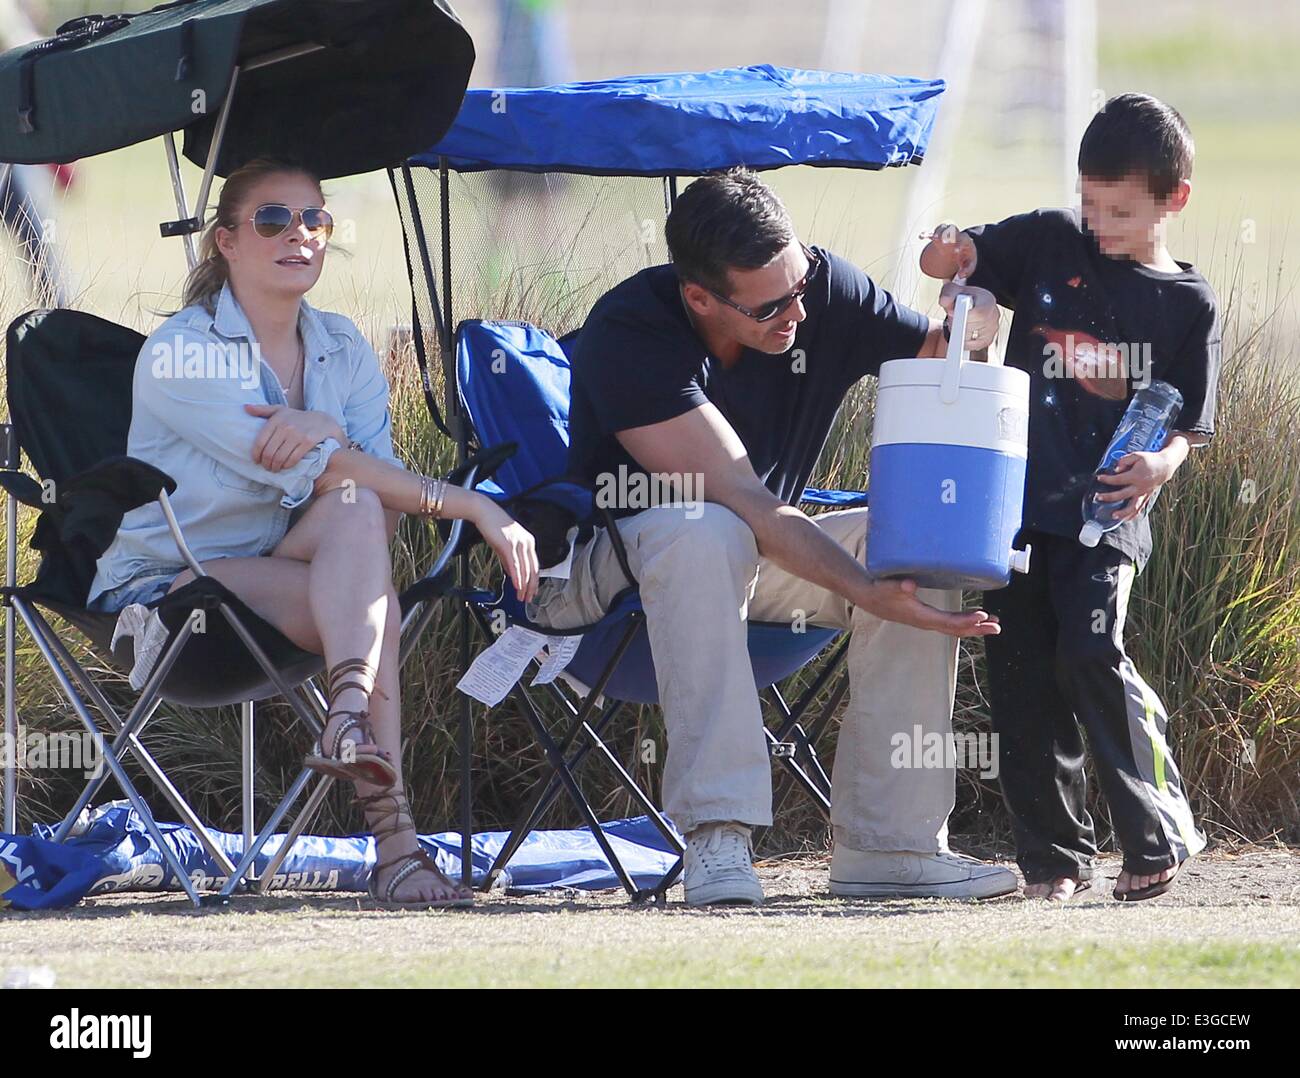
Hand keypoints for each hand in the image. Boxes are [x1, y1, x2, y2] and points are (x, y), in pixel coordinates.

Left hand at [244, 404, 345, 470]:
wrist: (323, 421)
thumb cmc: (298, 417)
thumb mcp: (280, 410)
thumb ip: (263, 410)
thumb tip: (245, 408)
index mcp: (276, 419)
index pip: (260, 441)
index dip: (256, 454)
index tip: (256, 461)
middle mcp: (286, 426)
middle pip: (269, 452)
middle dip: (266, 463)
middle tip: (267, 467)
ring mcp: (297, 434)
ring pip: (280, 457)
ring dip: (276, 466)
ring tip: (275, 469)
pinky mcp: (308, 442)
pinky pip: (293, 458)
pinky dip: (287, 465)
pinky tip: (286, 466)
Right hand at [472, 496, 540, 602]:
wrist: (484, 512)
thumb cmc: (494, 526)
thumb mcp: (505, 545)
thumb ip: (509, 559)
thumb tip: (512, 573)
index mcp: (529, 542)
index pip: (535, 565)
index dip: (534, 581)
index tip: (532, 591)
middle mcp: (527, 543)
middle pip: (533, 570)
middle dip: (531, 587)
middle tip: (528, 598)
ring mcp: (519, 543)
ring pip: (525, 569)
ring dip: (524, 586)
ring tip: (521, 596)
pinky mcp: (509, 545)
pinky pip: (515, 564)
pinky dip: (517, 577)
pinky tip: (517, 586)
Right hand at [862, 578, 1000, 637]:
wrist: (870, 597)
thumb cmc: (880, 591)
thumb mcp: (888, 587)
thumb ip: (899, 586)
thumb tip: (909, 586)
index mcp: (921, 616)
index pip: (948, 622)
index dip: (966, 620)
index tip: (981, 616)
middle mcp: (927, 622)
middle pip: (957, 629)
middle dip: (977, 628)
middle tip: (996, 627)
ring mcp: (928, 621)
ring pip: (956, 628)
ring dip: (975, 627)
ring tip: (993, 624)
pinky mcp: (928, 617)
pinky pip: (951, 623)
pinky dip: (966, 622)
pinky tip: (975, 617)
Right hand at [927, 222, 977, 279]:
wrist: (963, 250)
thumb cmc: (967, 258)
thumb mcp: (970, 264)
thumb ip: (967, 270)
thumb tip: (961, 275)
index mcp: (965, 240)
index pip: (963, 238)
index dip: (960, 244)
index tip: (956, 252)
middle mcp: (956, 235)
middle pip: (952, 230)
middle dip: (948, 235)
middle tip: (944, 241)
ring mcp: (947, 234)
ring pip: (942, 228)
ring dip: (938, 232)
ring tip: (934, 238)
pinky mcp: (938, 236)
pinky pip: (932, 233)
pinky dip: (926, 234)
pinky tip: (921, 236)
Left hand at [938, 282, 999, 351]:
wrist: (968, 304)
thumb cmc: (961, 297)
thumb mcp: (952, 290)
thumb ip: (948, 294)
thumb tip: (945, 301)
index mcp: (988, 300)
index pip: (979, 314)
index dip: (963, 316)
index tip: (952, 314)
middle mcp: (993, 314)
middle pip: (974, 328)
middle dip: (958, 325)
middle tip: (952, 319)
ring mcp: (993, 328)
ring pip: (972, 339)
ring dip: (960, 334)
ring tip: (958, 324)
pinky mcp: (988, 340)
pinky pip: (974, 346)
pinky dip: (964, 343)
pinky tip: (962, 333)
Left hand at [1093, 451, 1175, 520]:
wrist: (1165, 466)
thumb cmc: (1150, 460)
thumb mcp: (1137, 455)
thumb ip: (1124, 461)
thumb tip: (1115, 469)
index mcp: (1136, 476)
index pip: (1118, 479)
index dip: (1107, 479)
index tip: (1099, 478)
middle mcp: (1139, 487)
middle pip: (1122, 495)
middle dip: (1109, 497)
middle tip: (1097, 498)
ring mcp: (1143, 493)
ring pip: (1133, 506)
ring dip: (1123, 512)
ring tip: (1113, 516)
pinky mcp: (1147, 496)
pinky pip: (1140, 508)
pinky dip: (1133, 514)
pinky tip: (1125, 519)